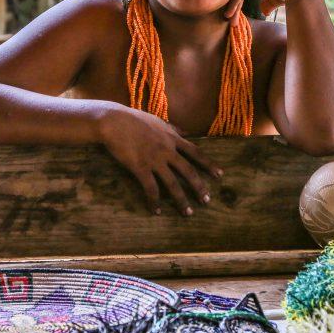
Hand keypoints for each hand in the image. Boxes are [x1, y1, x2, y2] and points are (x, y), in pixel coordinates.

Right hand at [98, 104, 222, 214]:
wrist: (113, 121)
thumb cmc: (133, 119)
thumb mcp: (157, 121)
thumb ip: (172, 128)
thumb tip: (185, 131)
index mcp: (172, 138)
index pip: (196, 152)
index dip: (208, 164)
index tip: (220, 174)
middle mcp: (167, 150)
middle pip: (188, 171)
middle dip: (199, 187)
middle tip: (207, 200)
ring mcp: (154, 160)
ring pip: (173, 184)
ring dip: (182, 200)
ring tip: (188, 212)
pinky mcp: (140, 168)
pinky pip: (151, 189)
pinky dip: (155, 201)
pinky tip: (156, 211)